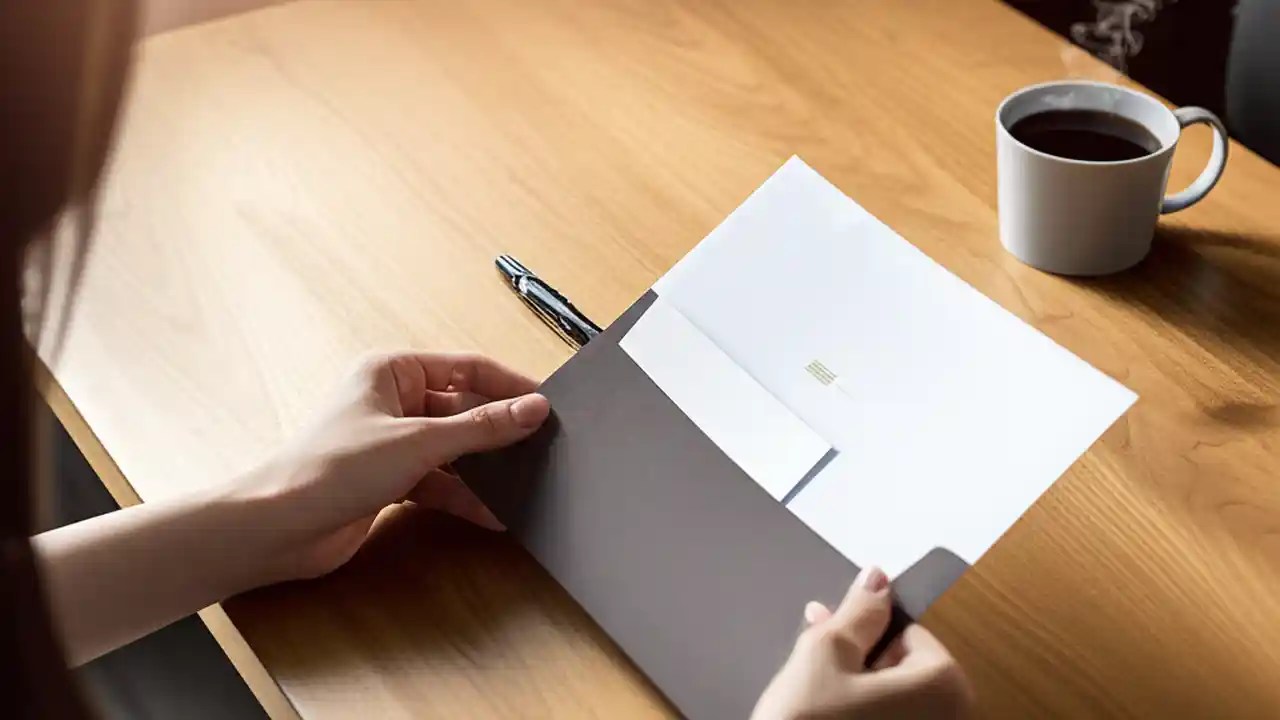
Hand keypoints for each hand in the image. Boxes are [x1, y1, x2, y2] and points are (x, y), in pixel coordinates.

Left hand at [237, 352, 550, 581]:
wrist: (278, 527)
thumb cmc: (333, 468)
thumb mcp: (418, 442)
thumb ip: (482, 428)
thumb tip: (534, 408)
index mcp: (393, 371)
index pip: (467, 369)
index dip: (510, 385)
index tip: (548, 406)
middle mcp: (392, 400)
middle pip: (462, 409)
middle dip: (499, 431)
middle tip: (544, 447)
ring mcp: (390, 442)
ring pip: (453, 448)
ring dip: (484, 468)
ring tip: (525, 482)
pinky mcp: (388, 479)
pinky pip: (438, 481)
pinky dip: (463, 496)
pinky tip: (493, 514)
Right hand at [752, 567, 972, 719]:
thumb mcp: (827, 650)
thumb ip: (859, 610)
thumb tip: (879, 578)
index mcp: (945, 684)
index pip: (906, 633)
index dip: (863, 637)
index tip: (834, 651)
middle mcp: (953, 719)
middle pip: (904, 670)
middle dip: (861, 667)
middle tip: (823, 683)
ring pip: (893, 702)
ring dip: (858, 697)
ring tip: (821, 708)